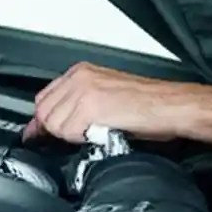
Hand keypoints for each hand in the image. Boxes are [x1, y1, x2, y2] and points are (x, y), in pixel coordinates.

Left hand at [23, 62, 184, 143]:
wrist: (170, 106)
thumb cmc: (148, 105)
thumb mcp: (105, 97)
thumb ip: (76, 105)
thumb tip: (50, 125)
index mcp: (81, 72)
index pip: (44, 99)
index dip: (44, 120)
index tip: (41, 133)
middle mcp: (79, 77)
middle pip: (44, 112)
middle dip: (55, 130)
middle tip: (79, 136)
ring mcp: (83, 90)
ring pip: (54, 124)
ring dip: (70, 136)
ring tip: (94, 133)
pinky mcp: (90, 106)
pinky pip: (69, 132)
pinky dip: (81, 139)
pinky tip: (99, 134)